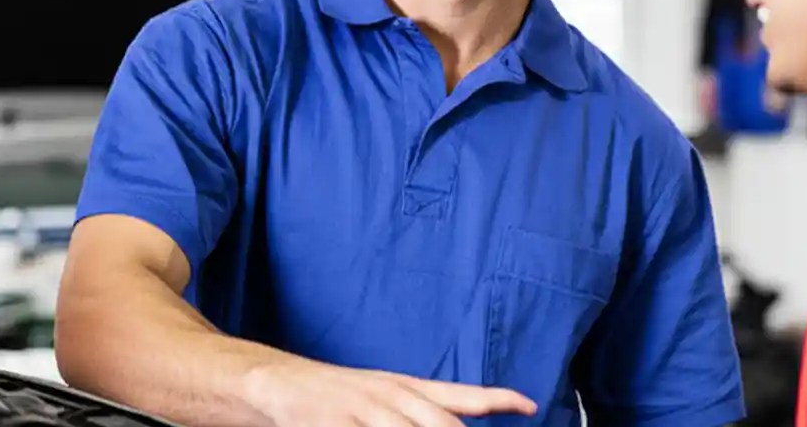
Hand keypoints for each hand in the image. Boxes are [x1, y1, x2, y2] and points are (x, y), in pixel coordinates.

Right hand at [246, 355, 537, 425]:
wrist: (276, 383)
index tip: (530, 406)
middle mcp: (391, 397)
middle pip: (442, 425)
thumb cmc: (339, 398)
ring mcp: (363, 412)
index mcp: (407, 389)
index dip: (498, 400)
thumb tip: (465, 418)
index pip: (462, 396)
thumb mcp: (388, 394)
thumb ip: (429, 408)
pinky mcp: (333, 426)